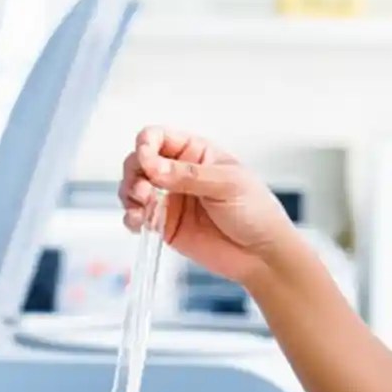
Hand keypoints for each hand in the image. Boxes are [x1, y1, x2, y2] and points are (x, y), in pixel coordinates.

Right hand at [119, 127, 298, 284]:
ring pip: (133, 187)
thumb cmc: (256, 211)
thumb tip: (152, 167)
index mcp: (196, 153)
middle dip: (134, 171)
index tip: (147, 160)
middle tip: (144, 189)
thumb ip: (189, 176)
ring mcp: (170, 199)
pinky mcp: (165, 225)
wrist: (262, 255)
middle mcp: (178, 173)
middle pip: (139, 161)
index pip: (158, 137)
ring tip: (142, 206)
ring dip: (129, 194)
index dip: (146, 144)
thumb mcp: (227, 185)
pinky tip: (139, 222)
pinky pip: (137, 217)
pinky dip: (131, 218)